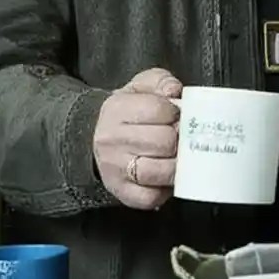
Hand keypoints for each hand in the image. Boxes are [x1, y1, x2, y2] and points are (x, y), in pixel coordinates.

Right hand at [93, 68, 181, 209]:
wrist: (95, 136)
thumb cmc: (129, 110)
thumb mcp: (140, 86)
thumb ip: (160, 81)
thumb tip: (175, 90)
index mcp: (118, 109)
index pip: (160, 110)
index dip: (177, 113)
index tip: (179, 116)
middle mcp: (112, 140)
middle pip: (164, 142)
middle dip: (181, 139)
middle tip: (183, 138)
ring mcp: (115, 168)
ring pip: (158, 172)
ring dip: (177, 166)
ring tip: (181, 158)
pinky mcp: (121, 192)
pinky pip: (150, 198)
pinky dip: (165, 191)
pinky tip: (167, 178)